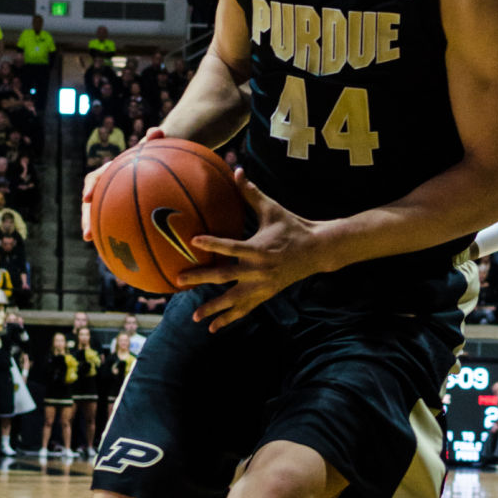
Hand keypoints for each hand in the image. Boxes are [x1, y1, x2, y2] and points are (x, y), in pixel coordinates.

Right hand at [81, 126, 163, 240]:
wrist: (161, 158)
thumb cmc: (156, 150)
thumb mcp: (155, 143)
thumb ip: (154, 138)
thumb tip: (157, 132)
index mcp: (111, 170)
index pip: (94, 178)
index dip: (90, 188)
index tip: (87, 198)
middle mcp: (108, 185)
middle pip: (92, 203)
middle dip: (88, 219)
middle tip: (87, 234)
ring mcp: (115, 198)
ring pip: (101, 216)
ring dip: (99, 231)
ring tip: (99, 248)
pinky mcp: (124, 208)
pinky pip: (119, 223)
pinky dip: (121, 236)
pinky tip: (128, 252)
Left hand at [179, 171, 327, 332]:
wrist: (318, 251)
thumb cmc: (293, 226)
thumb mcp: (273, 209)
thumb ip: (251, 193)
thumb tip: (237, 170)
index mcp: (259, 249)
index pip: (232, 246)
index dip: (213, 244)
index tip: (193, 242)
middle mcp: (259, 270)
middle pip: (226, 276)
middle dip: (201, 278)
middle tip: (179, 280)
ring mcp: (262, 285)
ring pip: (234, 300)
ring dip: (214, 308)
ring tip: (195, 317)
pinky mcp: (266, 294)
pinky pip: (245, 309)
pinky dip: (229, 318)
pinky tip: (213, 328)